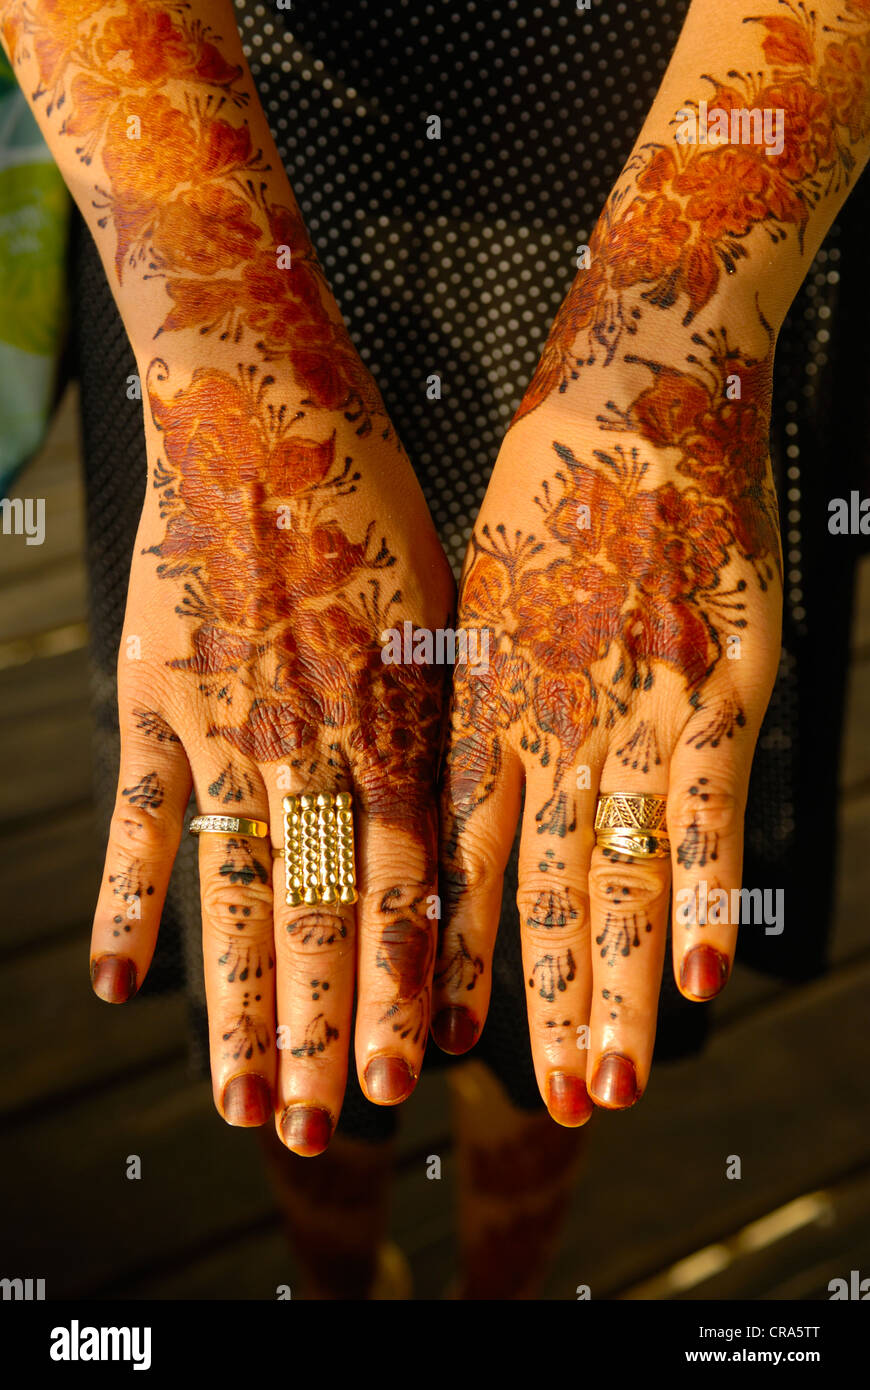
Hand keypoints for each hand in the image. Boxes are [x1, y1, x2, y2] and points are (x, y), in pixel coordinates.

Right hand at [89, 345, 453, 1152]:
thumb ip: (436, 728)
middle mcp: (317, 743)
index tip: (411, 1077)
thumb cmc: (375, 506)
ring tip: (240, 1101)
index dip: (407, 987)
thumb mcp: (440, 613)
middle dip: (327, 1031)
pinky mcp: (154, 698)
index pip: (408, 886)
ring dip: (238, 1001)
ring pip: (236, 891)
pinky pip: (137, 819)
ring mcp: (227, 727)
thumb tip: (445, 833)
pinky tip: (113, 986)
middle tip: (324, 1130)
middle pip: (323, 913)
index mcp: (399, 720)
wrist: (266, 406)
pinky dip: (125, 901)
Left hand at [433, 340, 781, 1122]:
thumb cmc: (547, 488)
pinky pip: (706, 810)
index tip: (423, 1038)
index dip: (438, 956)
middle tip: (521, 1107)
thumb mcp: (476, 592)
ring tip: (605, 1086)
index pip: (447, 860)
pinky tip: (696, 983)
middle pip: (526, 892)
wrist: (634, 393)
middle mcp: (545, 722)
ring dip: (604, 987)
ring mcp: (632, 708)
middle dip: (523, 1009)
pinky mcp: (717, 682)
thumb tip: (459, 775)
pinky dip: (699, 898)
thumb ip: (470, 697)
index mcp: (477, 702)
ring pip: (611, 873)